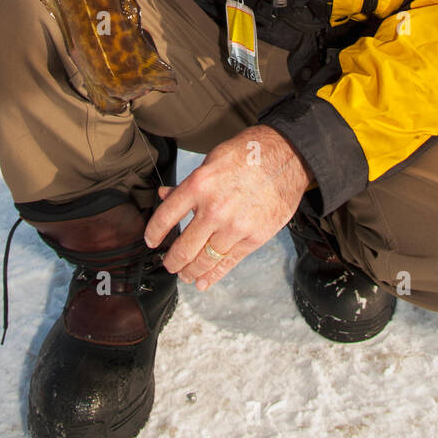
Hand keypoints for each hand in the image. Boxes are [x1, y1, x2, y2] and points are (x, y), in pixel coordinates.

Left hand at [144, 125, 311, 290]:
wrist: (286, 156)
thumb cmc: (246, 155)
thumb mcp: (211, 162)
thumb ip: (188, 185)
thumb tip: (164, 196)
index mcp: (198, 185)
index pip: (165, 218)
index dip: (154, 234)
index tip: (151, 242)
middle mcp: (214, 209)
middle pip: (183, 247)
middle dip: (172, 260)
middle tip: (169, 264)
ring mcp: (235, 226)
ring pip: (205, 259)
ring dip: (190, 271)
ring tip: (185, 274)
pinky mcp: (254, 237)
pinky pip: (228, 262)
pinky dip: (213, 275)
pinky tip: (203, 282)